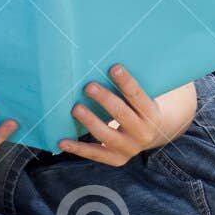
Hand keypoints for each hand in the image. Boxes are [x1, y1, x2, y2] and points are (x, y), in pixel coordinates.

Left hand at [59, 68, 196, 165]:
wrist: (153, 134)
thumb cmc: (140, 106)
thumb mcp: (143, 96)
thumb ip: (129, 84)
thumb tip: (108, 56)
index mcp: (152, 115)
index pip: (138, 96)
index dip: (126, 82)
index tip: (113, 67)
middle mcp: (143, 134)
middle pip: (122, 115)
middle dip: (105, 100)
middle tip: (88, 86)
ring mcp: (129, 149)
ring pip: (107, 135)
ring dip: (91, 122)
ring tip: (75, 108)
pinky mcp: (116, 159)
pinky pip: (95, 154)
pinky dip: (77, 148)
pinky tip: (62, 140)